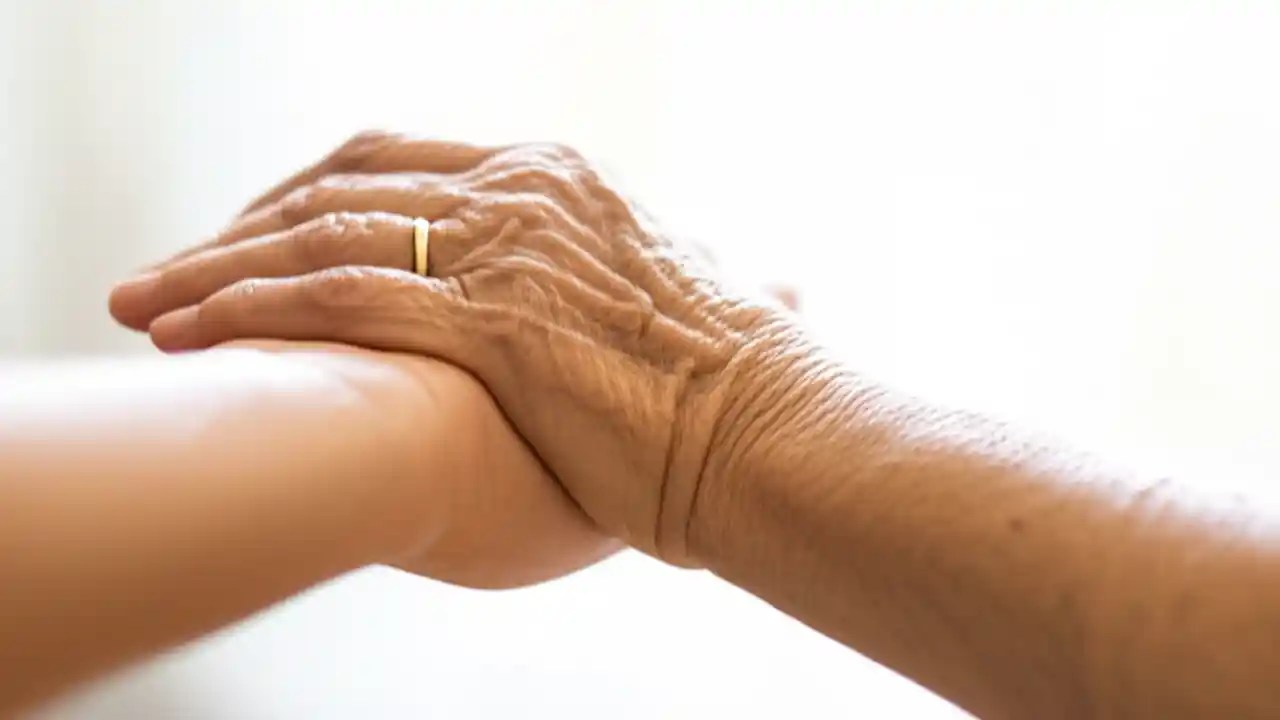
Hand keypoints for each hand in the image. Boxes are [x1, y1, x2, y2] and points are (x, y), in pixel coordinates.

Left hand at [110, 133, 802, 563]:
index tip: (247, 242)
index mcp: (560, 180)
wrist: (775, 438)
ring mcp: (506, 249)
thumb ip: (699, 274)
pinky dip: (255, 313)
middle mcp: (523, 192)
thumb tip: (777, 279)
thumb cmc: (741, 391)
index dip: (302, 198)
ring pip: (323, 239)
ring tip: (148, 306)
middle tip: (171, 272)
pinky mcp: (493, 321)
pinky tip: (196, 336)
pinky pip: (342, 301)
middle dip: (239, 228)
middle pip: (338, 189)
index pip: (395, 165)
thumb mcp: (710, 305)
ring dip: (220, 271)